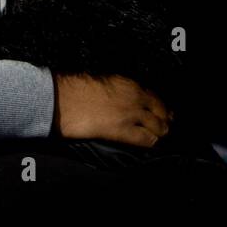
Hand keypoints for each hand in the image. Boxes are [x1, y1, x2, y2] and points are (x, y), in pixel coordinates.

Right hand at [51, 73, 172, 147]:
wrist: (61, 99)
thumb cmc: (73, 88)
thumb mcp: (101, 81)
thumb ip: (116, 88)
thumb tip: (120, 98)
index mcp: (128, 82)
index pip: (153, 95)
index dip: (159, 106)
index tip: (162, 112)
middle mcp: (135, 96)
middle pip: (161, 110)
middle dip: (165, 119)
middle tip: (165, 126)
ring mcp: (131, 114)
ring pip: (158, 125)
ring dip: (161, 132)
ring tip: (160, 137)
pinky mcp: (123, 131)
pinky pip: (146, 139)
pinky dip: (151, 142)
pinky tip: (150, 145)